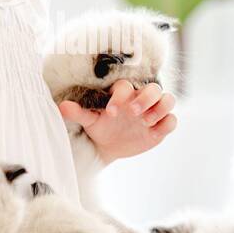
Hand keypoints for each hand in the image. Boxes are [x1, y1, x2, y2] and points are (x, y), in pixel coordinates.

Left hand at [58, 79, 176, 164]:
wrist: (110, 145)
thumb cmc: (100, 127)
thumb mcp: (89, 121)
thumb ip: (78, 113)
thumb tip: (61, 107)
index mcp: (123, 93)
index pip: (126, 86)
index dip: (120, 96)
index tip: (110, 113)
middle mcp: (141, 99)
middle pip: (154, 88)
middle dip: (146, 98)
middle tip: (133, 112)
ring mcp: (153, 112)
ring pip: (168, 99)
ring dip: (160, 108)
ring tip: (146, 121)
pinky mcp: (161, 127)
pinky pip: (172, 120)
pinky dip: (167, 124)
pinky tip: (154, 132)